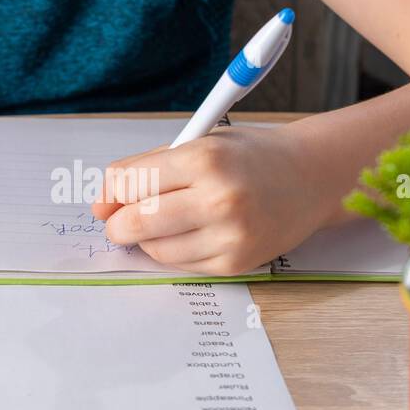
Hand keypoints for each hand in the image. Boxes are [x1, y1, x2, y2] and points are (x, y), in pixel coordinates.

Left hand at [91, 123, 334, 275]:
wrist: (309, 177)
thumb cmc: (248, 157)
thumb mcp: (199, 143)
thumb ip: (146, 168)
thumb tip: (100, 206)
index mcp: (204, 159)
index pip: (130, 183)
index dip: (110, 194)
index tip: (108, 200)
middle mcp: (218, 199)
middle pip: (136, 222)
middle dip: (118, 225)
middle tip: (121, 221)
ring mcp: (229, 236)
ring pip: (155, 249)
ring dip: (148, 239)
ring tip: (169, 219)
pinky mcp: (236, 263)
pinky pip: (181, 265)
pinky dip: (174, 251)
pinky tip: (191, 232)